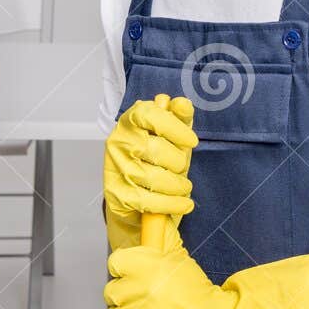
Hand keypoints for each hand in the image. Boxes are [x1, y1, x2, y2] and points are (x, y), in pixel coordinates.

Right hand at [104, 95, 195, 252]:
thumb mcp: (172, 136)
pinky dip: (172, 204)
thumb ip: (179, 118)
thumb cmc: (157, 160)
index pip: (149, 115)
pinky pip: (149, 201)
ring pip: (153, 178)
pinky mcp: (116, 195)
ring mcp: (115, 169)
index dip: (174, 127)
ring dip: (177, 186)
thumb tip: (183, 104)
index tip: (192, 141)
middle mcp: (118, 142)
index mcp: (131, 120)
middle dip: (178, 162)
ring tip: (184, 187)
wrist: (136, 196)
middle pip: (155, 150)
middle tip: (182, 167)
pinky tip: (184, 203)